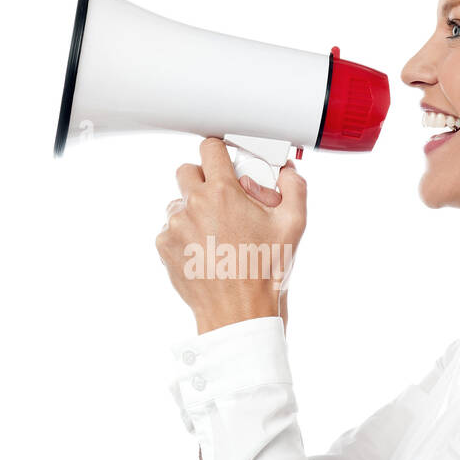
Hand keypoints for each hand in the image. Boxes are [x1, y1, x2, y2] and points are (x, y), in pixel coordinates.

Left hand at [156, 138, 306, 334]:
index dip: (219, 153)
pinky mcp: (165, 246)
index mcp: (223, 192)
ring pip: (178, 203)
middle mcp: (193, 205)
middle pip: (186, 171)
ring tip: (215, 232)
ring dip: (193, 210)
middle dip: (203, 179)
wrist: (238, 311)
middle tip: (220, 199)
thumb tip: (286, 171)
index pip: (209, 148)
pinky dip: (184, 235)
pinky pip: (170, 229)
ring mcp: (175, 226)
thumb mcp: (293, 225)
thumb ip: (294, 187)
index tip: (225, 163)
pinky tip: (204, 250)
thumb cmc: (265, 271)